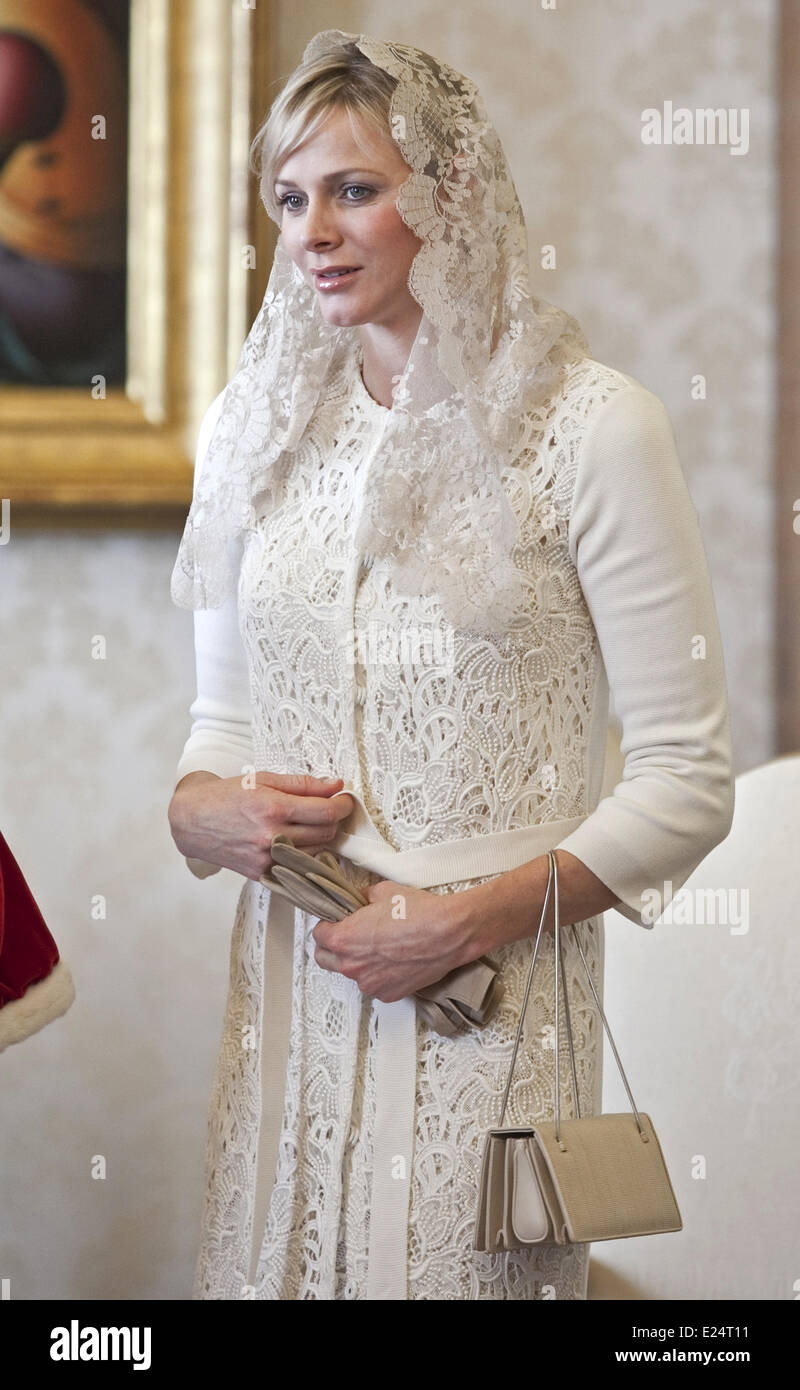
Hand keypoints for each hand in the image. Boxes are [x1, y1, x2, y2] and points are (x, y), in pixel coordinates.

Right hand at [168, 771, 353, 880]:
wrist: (193, 821)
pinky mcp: (262, 874)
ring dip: (320, 838)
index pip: (327, 812)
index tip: (345, 800)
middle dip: (333, 820)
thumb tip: (336, 784)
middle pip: (326, 834)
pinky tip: (296, 841)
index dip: (343, 805)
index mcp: (273, 809)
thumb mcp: (264, 779)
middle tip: (326, 809)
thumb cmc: (226, 795)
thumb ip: (303, 784)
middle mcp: (272, 837)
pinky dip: (304, 855)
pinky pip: (298, 868)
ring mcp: (267, 860)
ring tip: (307, 824)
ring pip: (316, 853)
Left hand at [311, 878, 470, 1003]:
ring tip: (379, 947)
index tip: (336, 921)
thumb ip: (362, 898)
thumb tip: (360, 900)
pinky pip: (373, 984)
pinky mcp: (387, 994)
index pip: (317, 936)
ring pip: (351, 973)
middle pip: (324, 959)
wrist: (449, 934)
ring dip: (357, 961)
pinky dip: (378, 974)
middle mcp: (352, 966)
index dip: (327, 925)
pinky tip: (394, 959)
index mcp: (345, 939)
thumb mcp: (384, 892)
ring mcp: (370, 983)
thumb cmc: (419, 913)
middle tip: (349, 935)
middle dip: (332, 946)